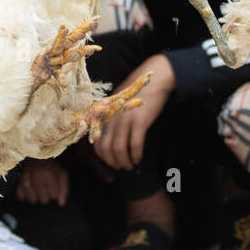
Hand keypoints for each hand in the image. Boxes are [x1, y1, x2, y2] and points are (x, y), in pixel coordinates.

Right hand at [16, 158, 69, 205]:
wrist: (36, 156)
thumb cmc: (51, 167)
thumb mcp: (62, 174)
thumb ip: (64, 189)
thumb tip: (61, 204)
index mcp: (49, 174)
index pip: (53, 196)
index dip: (54, 193)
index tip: (53, 188)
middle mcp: (36, 177)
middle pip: (43, 200)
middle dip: (45, 196)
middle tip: (45, 188)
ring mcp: (26, 179)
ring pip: (32, 200)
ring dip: (36, 197)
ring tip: (37, 189)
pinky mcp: (18, 181)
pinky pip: (21, 197)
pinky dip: (25, 195)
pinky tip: (29, 189)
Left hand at [92, 55, 173, 170]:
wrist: (152, 82)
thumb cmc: (135, 94)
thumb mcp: (115, 104)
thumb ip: (108, 119)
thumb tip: (107, 138)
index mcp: (104, 115)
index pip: (96, 142)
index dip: (102, 156)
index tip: (110, 161)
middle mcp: (111, 118)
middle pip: (106, 149)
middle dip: (112, 162)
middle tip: (120, 167)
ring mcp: (124, 120)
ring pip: (119, 150)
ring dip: (124, 162)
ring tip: (129, 165)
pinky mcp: (139, 122)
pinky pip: (135, 145)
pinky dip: (136, 155)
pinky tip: (138, 159)